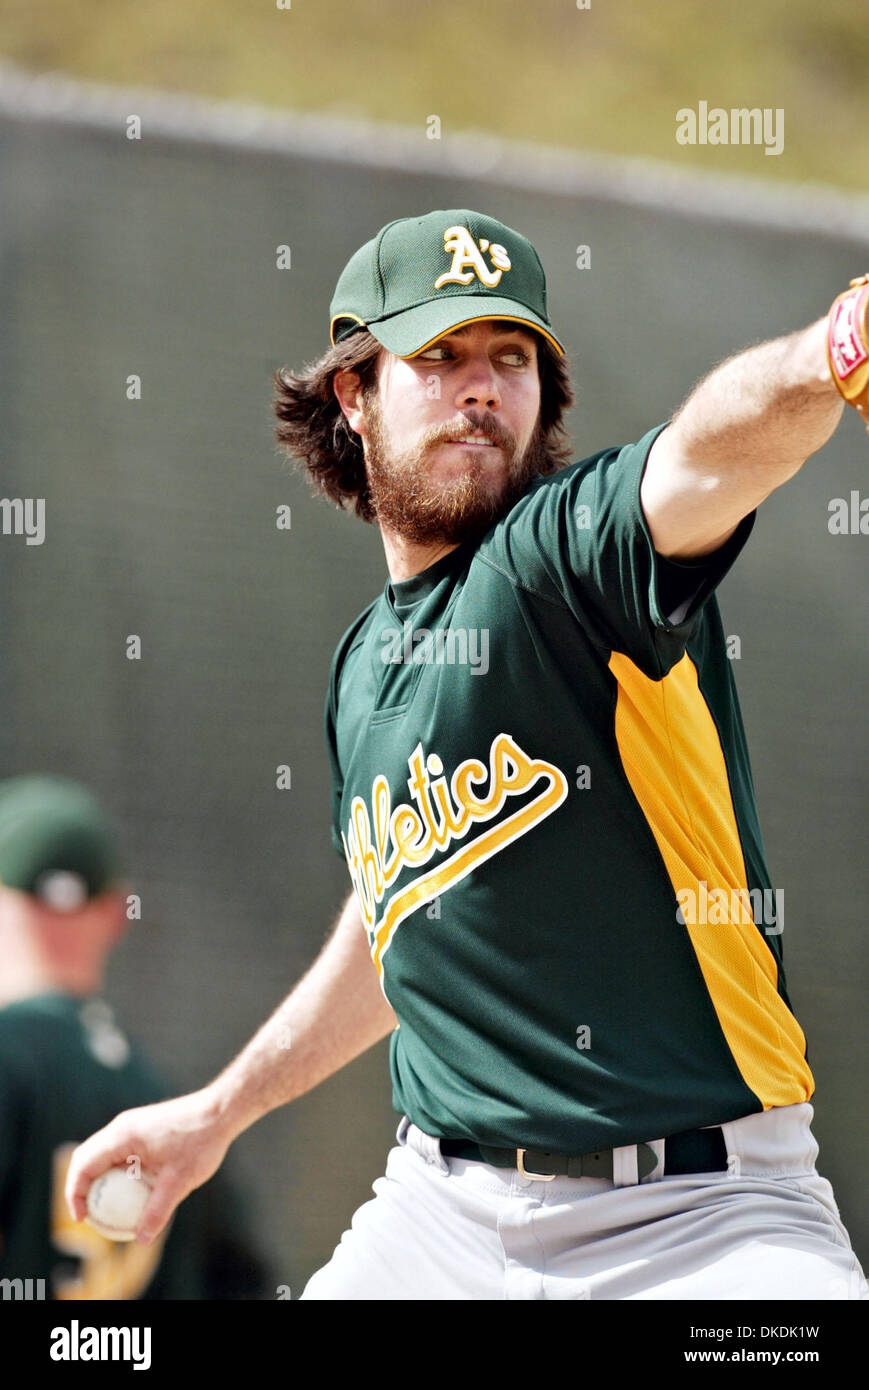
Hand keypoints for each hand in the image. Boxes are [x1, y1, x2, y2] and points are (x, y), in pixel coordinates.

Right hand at [65, 1086, 234, 1243]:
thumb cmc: (201, 1141)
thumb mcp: (180, 1181)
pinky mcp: (142, 1129)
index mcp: (122, 1135)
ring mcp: (131, 1126)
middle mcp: (121, 1127)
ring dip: (97, 1179)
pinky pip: (118, 1152)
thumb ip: (158, 1210)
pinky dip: (114, 1172)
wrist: (220, 1111)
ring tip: (104, 1208)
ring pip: (101, 1154)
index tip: (82, 1219)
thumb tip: (142, 1239)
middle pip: (85, 1157)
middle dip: (80, 1187)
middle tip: (88, 1216)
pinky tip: (129, 1192)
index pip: (83, 1164)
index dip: (75, 1193)